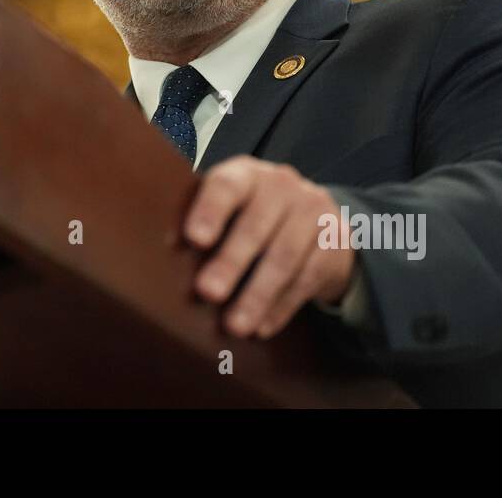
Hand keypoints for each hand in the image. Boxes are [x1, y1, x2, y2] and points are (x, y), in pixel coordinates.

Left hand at [183, 154, 354, 338]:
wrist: (316, 219)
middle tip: (207, 292)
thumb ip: (202, 224)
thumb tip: (166, 254)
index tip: (193, 240)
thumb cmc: (252, 217)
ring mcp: (313, 211)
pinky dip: (282, 306)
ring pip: (284, 257)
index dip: (210, 211)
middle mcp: (282, 185)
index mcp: (246, 174)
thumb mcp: (230, 209)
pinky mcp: (335, 240)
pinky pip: (307, 278)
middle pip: (256, 225)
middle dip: (231, 262)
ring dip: (257, 295)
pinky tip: (262, 327)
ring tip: (235, 325)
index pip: (227, 185)